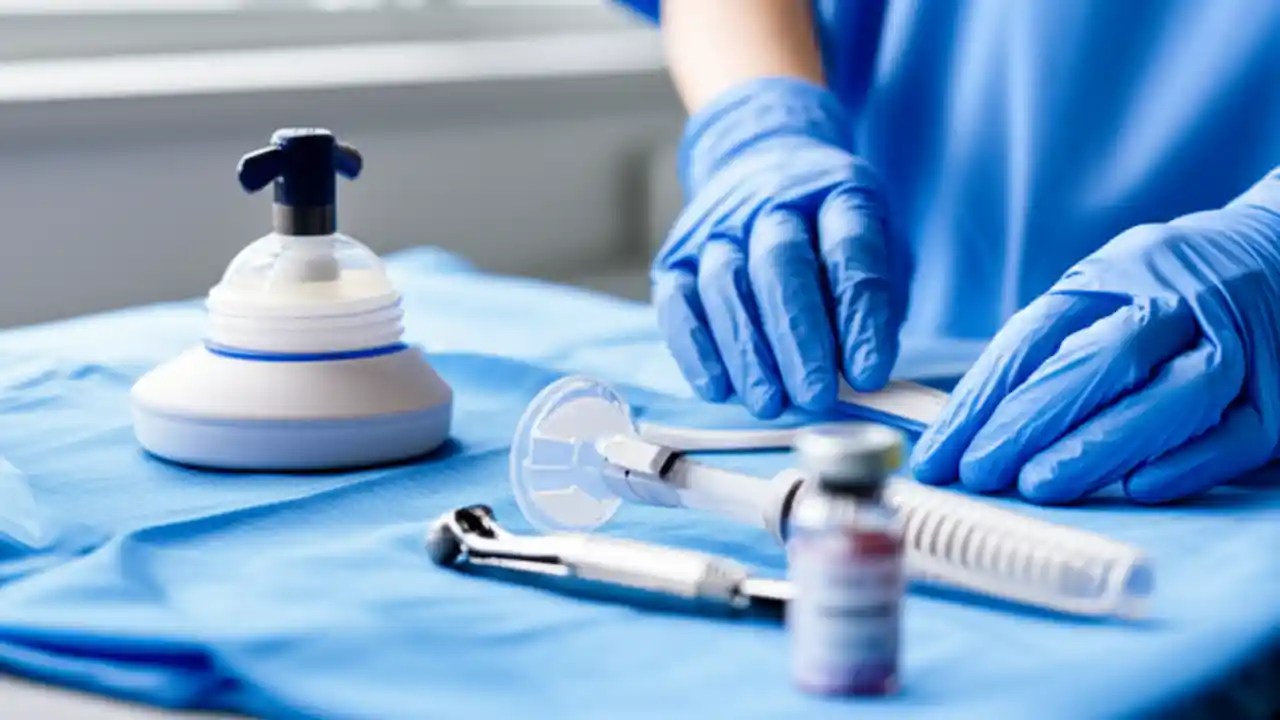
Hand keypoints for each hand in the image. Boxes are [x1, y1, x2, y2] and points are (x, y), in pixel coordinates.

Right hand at [653, 78, 906, 417]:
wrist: (765, 173)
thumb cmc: (832, 235)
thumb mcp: (881, 249)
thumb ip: (876, 304)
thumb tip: (862, 377)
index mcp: (838, 191)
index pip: (850, 247)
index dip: (860, 314)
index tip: (868, 375)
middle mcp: (772, 201)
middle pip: (779, 263)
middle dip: (797, 335)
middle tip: (814, 395)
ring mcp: (718, 227)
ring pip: (725, 284)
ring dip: (746, 351)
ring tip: (768, 403)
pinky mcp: (677, 258)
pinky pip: (677, 302)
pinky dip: (695, 348)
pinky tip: (717, 388)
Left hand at [911, 171, 1279, 503]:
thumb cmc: (1167, 288)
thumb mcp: (1102, 290)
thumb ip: (1045, 348)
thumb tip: (968, 427)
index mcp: (1119, 276)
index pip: (1038, 336)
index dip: (983, 399)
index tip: (939, 455)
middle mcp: (1180, 302)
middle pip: (1104, 359)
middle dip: (1033, 420)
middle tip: (980, 472)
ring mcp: (1240, 346)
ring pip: (1176, 396)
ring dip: (1104, 446)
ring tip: (1040, 487)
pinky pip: (1241, 433)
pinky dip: (1190, 461)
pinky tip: (1139, 490)